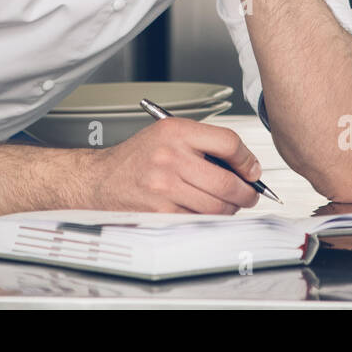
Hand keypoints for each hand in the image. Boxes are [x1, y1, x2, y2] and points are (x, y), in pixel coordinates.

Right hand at [88, 118, 262, 213]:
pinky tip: (204, 212)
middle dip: (246, 193)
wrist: (100, 180)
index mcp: (175, 131)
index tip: (252, 170)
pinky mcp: (160, 211)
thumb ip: (204, 143)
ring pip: (217, 206)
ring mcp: (165, 186)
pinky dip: (208, 220)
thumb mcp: (167, 134)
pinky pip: (199, 220)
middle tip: (249, 195)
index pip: (228, 143)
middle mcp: (170, 156)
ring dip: (230, 209)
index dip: (247, 160)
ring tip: (227, 205)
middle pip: (227, 181)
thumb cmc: (137, 158)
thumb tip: (245, 166)